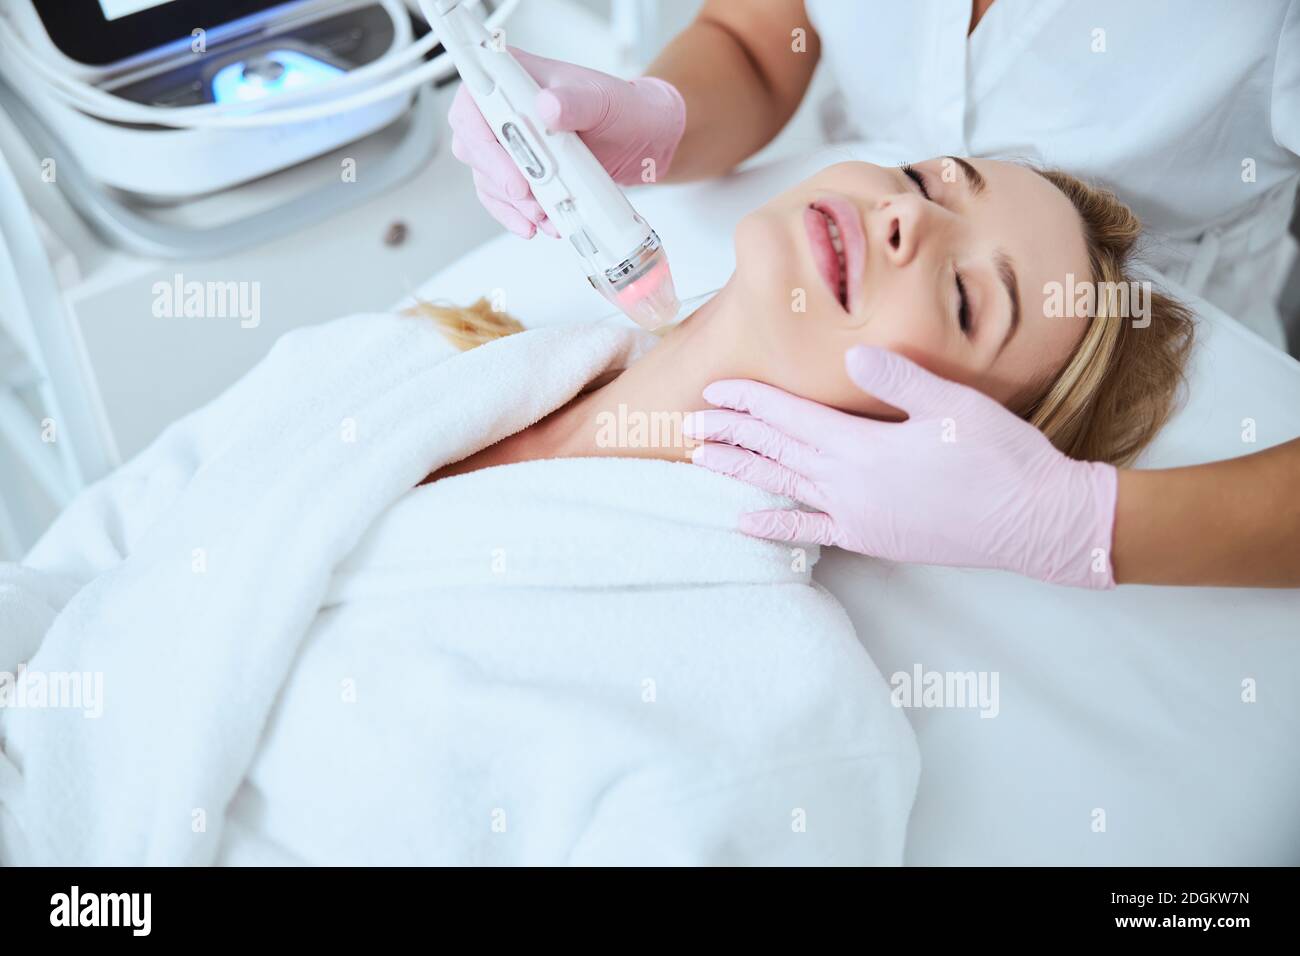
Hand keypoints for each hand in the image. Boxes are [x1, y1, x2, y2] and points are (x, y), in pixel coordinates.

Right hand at [447, 48, 686, 237]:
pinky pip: (503, 200)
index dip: (482, 136)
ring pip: (487, 178)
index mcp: (514, 77)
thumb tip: (548, 106)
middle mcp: (503, 110)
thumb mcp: (604, 101)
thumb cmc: (621, 109)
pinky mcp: (519, 174)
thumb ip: (576, 102)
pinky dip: (518, 216)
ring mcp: (508, 144)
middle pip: (474, 145)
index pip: (474, 101)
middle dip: (500, 177)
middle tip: (529, 196)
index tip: (511, 164)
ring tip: (543, 215)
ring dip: (513, 203)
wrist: (641, 139)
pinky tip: (540, 225)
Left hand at [683, 346, 1118, 588]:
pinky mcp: (873, 539)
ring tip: (702, 458)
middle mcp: (850, 486)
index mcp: (864, 448)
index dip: (751, 401)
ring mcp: (858, 517)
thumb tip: (848, 358)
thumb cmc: (1002, 458)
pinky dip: (775, 526)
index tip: (715, 389)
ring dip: (741, 471)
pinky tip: (744, 522)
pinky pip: (812, 531)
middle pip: (777, 451)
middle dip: (733, 432)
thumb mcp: (954, 404)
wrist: (1038, 522)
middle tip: (689, 420)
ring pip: (784, 487)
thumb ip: (897, 380)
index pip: (790, 417)